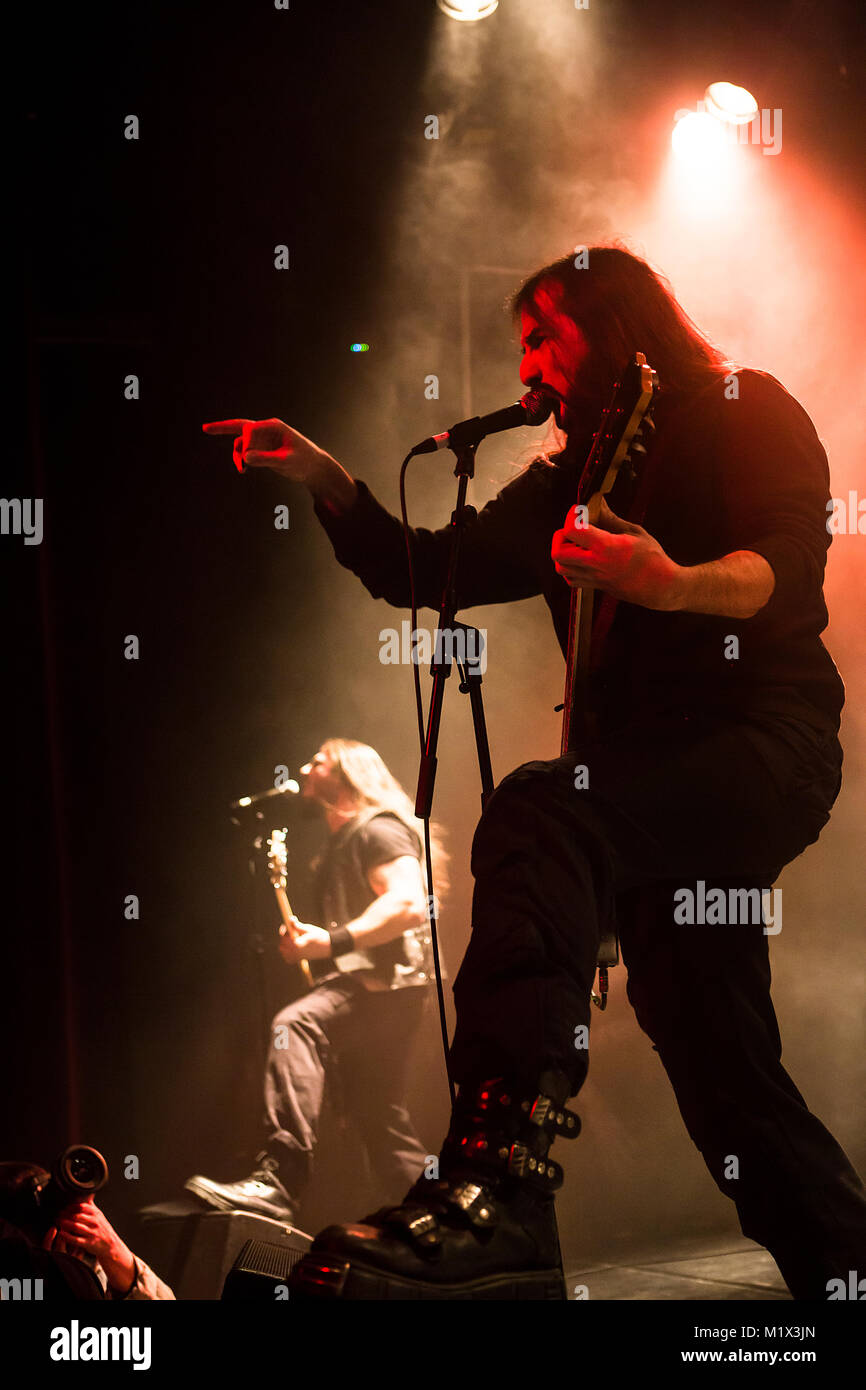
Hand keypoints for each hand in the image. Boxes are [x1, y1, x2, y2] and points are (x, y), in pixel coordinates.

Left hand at [51, 1198, 136, 1293]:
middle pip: (77, 1216)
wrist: (110, 1245)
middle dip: (65, 1215)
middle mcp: (94, 1222)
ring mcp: (92, 1233)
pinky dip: (67, 1236)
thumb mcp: (99, 1215)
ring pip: (76, 1227)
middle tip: (58, 1215)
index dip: (71, 1206)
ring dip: (65, 1224)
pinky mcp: (88, 1243)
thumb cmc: (102, 1229)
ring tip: (58, 1222)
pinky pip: (76, 1239)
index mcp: (96, 1214)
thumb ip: (91, 1205)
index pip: (82, 1206)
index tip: (64, 1208)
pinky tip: (61, 1234)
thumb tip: (87, 1194)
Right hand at [202, 417, 329, 483]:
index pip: (250, 429)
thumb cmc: (305, 461)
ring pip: (242, 443)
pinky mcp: (264, 450)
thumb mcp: (286, 462)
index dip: (246, 444)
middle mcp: (267, 430)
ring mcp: (265, 440)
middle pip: (240, 427)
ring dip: (237, 455)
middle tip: (205, 428)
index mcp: (274, 426)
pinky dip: (242, 459)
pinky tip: (243, 469)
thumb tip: (245, 457)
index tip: (249, 460)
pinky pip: (247, 451)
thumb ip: (266, 459)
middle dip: (223, 428)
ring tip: (241, 470)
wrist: (315, 468)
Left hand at [277, 917, 332, 961]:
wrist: (329, 946)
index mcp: (297, 945)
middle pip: (282, 946)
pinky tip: (292, 947)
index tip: (286, 925)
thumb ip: (297, 926)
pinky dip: (288, 954)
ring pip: (284, 953)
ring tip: (291, 939)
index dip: (283, 931)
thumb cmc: (320, 936)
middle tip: (290, 931)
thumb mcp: (308, 929)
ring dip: (284, 946)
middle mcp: (296, 953)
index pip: (283, 938)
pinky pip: (289, 959)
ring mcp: (298, 957)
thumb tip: (290, 919)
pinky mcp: (301, 959)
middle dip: (284, 938)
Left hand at [551, 497, 683, 610]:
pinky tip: (582, 559)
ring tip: (578, 544)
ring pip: (560, 567)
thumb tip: (598, 503)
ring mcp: (593, 578)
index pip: (572, 530)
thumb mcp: (634, 532)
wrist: (660, 587)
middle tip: (575, 529)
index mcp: (606, 547)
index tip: (579, 512)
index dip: (571, 517)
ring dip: (563, 553)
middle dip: (561, 536)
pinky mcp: (595, 586)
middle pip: (558, 552)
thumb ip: (611, 519)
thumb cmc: (653, 559)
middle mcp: (595, 564)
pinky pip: (570, 580)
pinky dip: (570, 568)